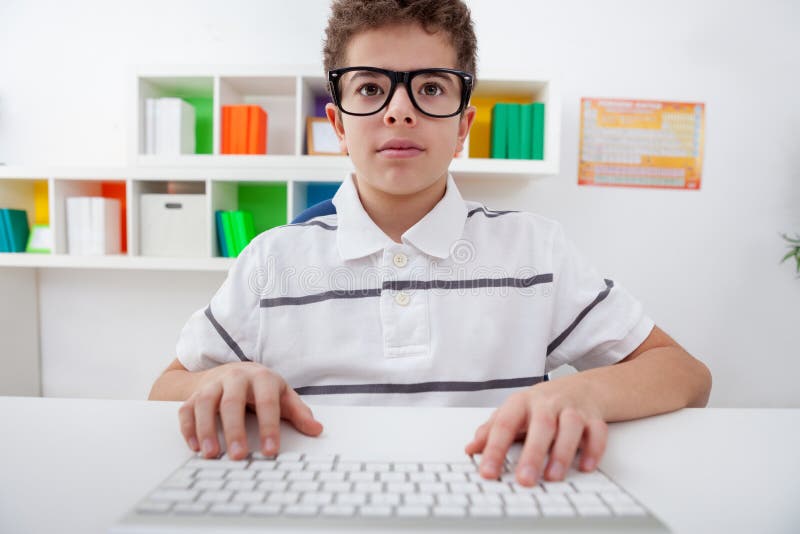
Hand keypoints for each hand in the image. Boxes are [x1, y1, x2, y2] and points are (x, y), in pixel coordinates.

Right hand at [178, 362, 322, 459]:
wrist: (230, 370)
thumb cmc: (261, 387)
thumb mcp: (283, 394)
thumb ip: (299, 412)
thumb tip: (317, 429)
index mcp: (262, 377)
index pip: (267, 402)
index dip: (269, 427)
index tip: (270, 451)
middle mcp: (235, 378)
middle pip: (233, 402)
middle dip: (235, 430)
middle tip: (238, 456)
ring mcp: (213, 384)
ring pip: (205, 403)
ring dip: (206, 430)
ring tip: (211, 455)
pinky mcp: (195, 394)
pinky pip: (186, 409)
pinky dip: (188, 428)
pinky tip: (195, 447)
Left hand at [464, 379, 606, 485]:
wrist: (578, 388)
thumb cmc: (539, 406)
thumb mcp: (511, 413)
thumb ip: (491, 431)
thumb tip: (470, 449)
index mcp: (521, 402)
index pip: (505, 424)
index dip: (494, 449)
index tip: (487, 472)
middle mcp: (547, 404)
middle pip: (541, 425)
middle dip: (533, 453)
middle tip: (524, 480)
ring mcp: (572, 409)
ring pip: (570, 426)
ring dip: (562, 453)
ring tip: (552, 477)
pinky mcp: (593, 418)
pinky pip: (597, 431)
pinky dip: (593, 449)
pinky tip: (584, 467)